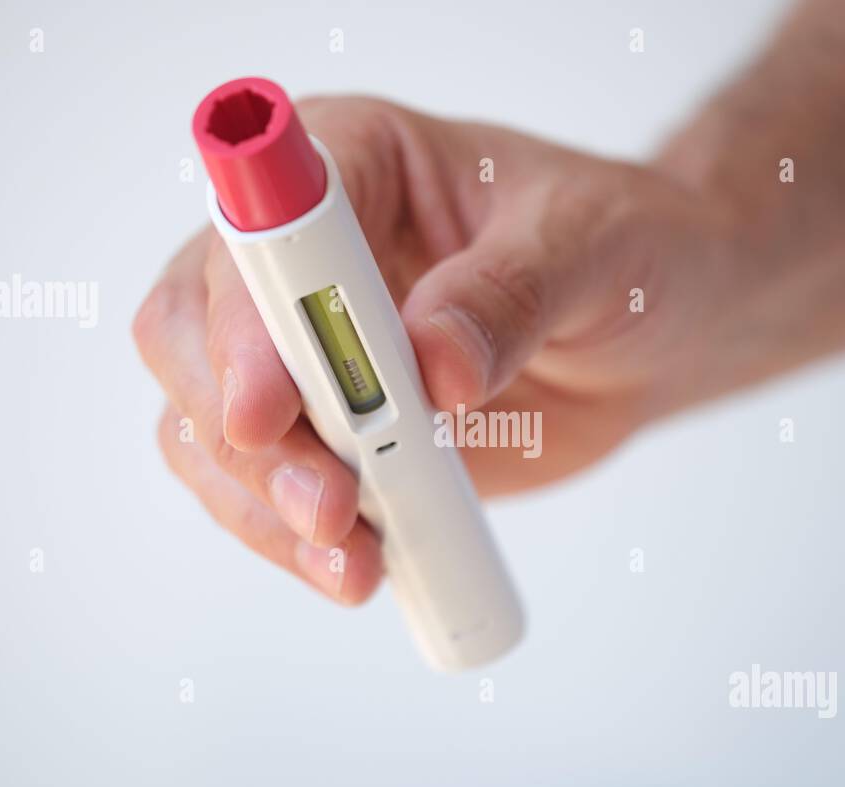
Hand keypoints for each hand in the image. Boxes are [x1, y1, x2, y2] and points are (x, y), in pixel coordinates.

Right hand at [133, 96, 724, 603]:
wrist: (651, 330)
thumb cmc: (623, 252)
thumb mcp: (593, 249)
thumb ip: (510, 294)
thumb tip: (433, 364)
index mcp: (357, 161)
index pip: (259, 223)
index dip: (245, 316)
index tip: (270, 410)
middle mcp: (304, 251)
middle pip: (193, 329)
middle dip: (245, 432)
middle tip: (328, 506)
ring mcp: (303, 347)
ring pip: (206, 422)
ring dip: (261, 502)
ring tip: (352, 561)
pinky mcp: (325, 430)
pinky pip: (260, 486)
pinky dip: (289, 537)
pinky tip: (354, 567)